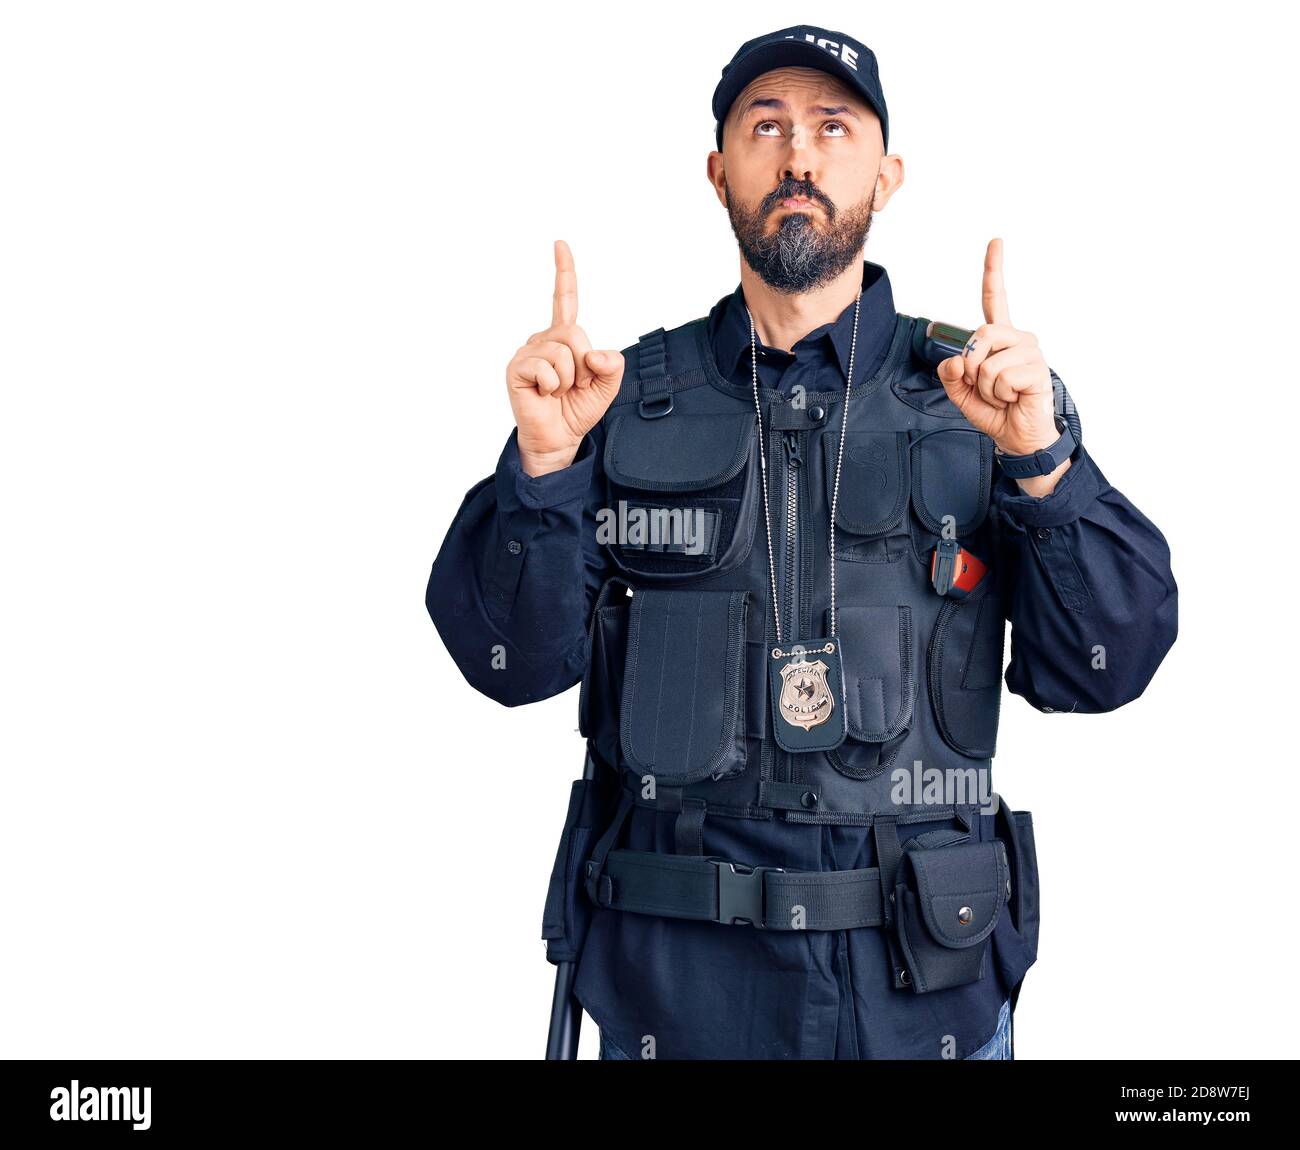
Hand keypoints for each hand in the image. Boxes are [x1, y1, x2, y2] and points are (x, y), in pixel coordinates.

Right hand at [506, 240, 623, 476]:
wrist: (559, 438)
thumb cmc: (578, 409)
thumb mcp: (608, 386)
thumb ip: (612, 365)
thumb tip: (597, 355)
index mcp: (565, 338)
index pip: (565, 299)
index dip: (564, 272)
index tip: (559, 244)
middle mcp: (544, 339)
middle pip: (575, 331)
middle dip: (585, 363)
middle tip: (577, 385)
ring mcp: (528, 352)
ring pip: (563, 351)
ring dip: (571, 378)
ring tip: (560, 391)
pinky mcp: (516, 368)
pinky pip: (546, 367)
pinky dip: (554, 385)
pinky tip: (545, 394)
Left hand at [936, 238, 1057, 457]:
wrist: (1016, 437)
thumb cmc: (994, 411)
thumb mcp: (960, 392)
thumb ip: (950, 374)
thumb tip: (954, 361)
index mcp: (999, 339)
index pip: (994, 299)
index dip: (993, 270)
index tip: (996, 242)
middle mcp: (1018, 339)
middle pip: (981, 334)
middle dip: (970, 366)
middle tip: (982, 386)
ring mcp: (1031, 352)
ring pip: (988, 361)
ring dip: (985, 386)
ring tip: (1000, 395)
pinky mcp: (1038, 370)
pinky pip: (1001, 377)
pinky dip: (999, 395)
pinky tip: (1012, 398)